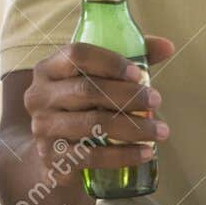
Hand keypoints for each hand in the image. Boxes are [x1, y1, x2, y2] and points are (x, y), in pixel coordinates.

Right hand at [23, 35, 173, 171]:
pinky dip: (123, 155)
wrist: (54, 153)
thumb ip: (130, 59)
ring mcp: (43, 129)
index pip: (77, 55)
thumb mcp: (97, 80)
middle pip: (87, 89)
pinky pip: (92, 156)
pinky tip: (146, 152)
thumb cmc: (82, 108)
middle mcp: (38, 96)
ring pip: (93, 124)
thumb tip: (167, 47)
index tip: (139, 73)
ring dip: (133, 127)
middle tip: (157, 101)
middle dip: (128, 96)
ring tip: (160, 131)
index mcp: (48, 69)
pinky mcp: (52, 158)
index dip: (110, 62)